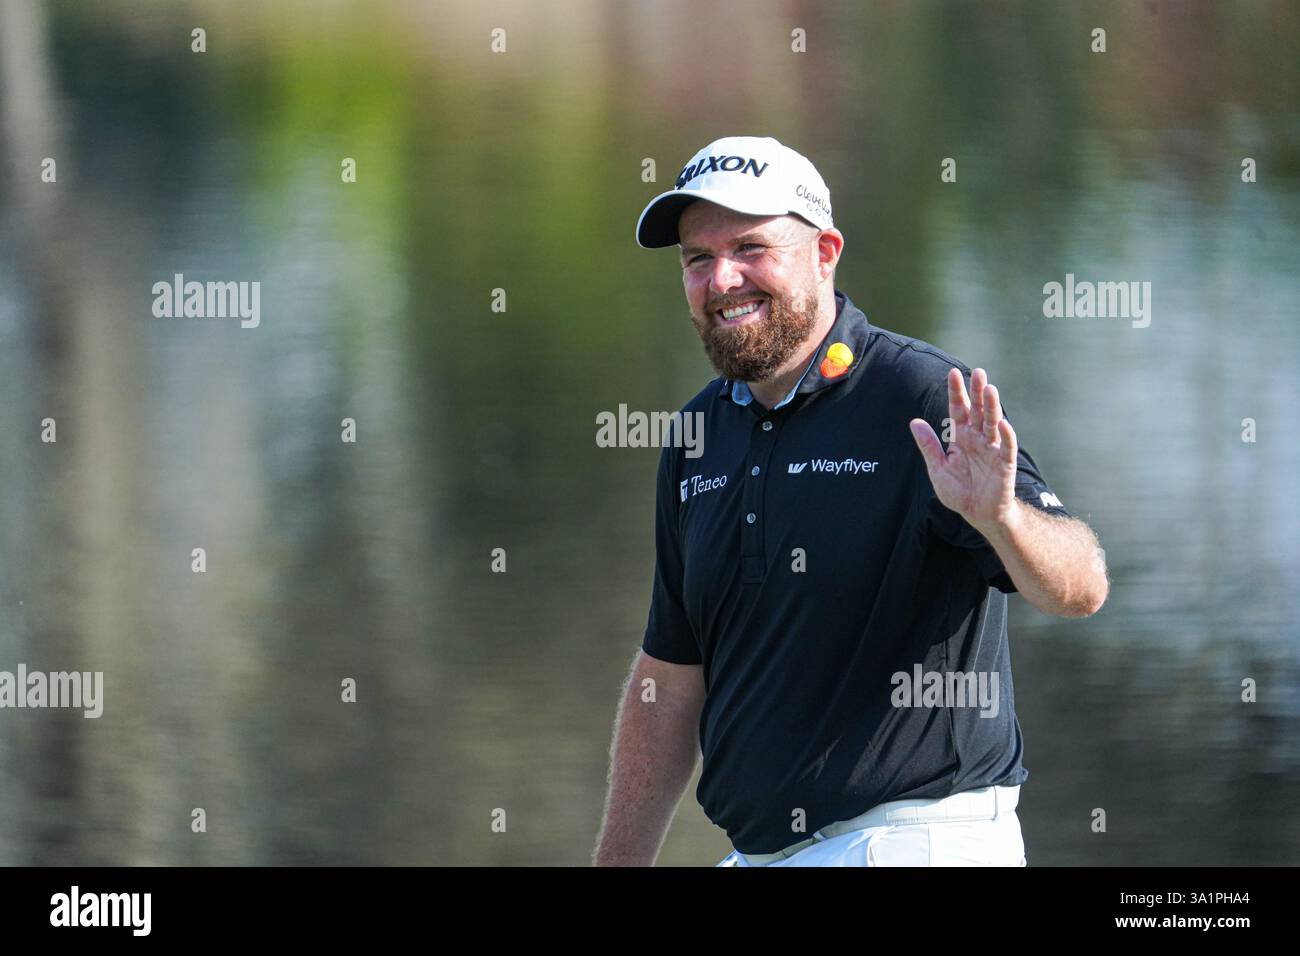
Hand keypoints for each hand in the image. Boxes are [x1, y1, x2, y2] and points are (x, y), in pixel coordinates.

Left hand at [909, 367, 1017, 533]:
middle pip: (979, 411)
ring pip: (993, 424)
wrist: (978, 514)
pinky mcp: (1005, 463)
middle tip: (978, 372)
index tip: (953, 373)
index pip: (958, 410)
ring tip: (990, 389)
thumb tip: (914, 422)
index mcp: (961, 437)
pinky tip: (1004, 424)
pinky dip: (1006, 436)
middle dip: (978, 392)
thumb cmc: (959, 491)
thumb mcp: (938, 468)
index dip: (956, 392)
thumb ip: (929, 446)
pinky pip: (1006, 447)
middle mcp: (978, 439)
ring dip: (992, 407)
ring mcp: (992, 449)